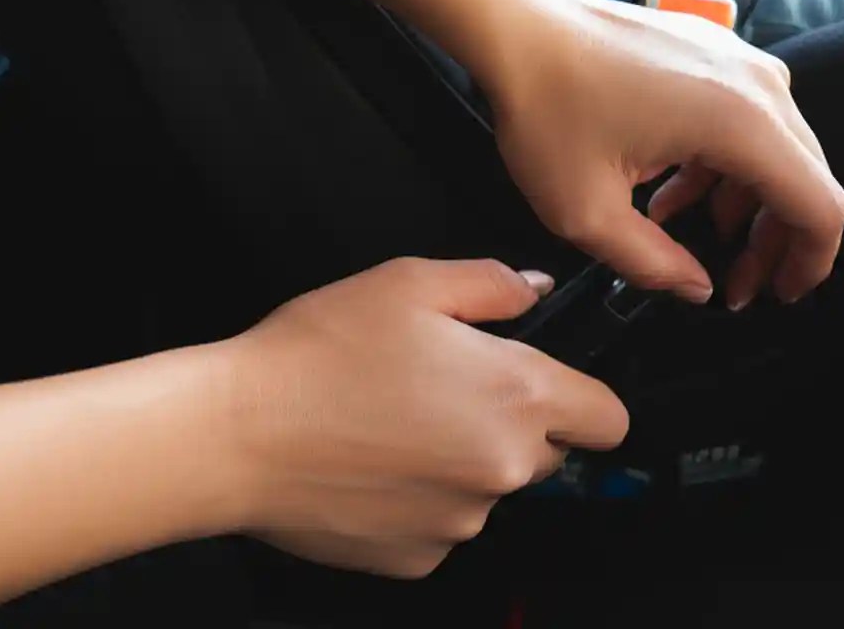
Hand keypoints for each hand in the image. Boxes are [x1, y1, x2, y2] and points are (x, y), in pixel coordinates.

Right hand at [216, 258, 628, 577]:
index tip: (548, 385)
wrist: (235, 435)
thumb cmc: (317, 354)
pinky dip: (420, 499)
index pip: (608, 418)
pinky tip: (372, 466)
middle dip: (513, 424)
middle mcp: (502, 469)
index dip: (584, 397)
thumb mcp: (409, 283)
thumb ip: (491, 284)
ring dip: (461, 461)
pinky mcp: (418, 558)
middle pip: (547, 453)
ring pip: (489, 488)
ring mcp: (461, 522)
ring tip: (392, 424)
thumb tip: (532, 291)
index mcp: (516, 397)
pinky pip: (442, 523)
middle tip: (445, 390)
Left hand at [488, 0, 843, 308]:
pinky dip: (723, 168)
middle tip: (737, 285)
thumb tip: (697, 289)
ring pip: (776, 152)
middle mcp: (755, 85)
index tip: (781, 296)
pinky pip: (745, 121)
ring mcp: (738, 61)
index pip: (819, 207)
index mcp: (741, 123)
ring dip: (745, 207)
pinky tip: (669, 196)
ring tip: (693, 240)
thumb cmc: (546, 108)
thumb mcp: (587, 213)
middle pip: (804, 180)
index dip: (809, 263)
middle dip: (774, 242)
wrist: (516, 29)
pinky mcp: (714, 53)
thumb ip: (652, 264)